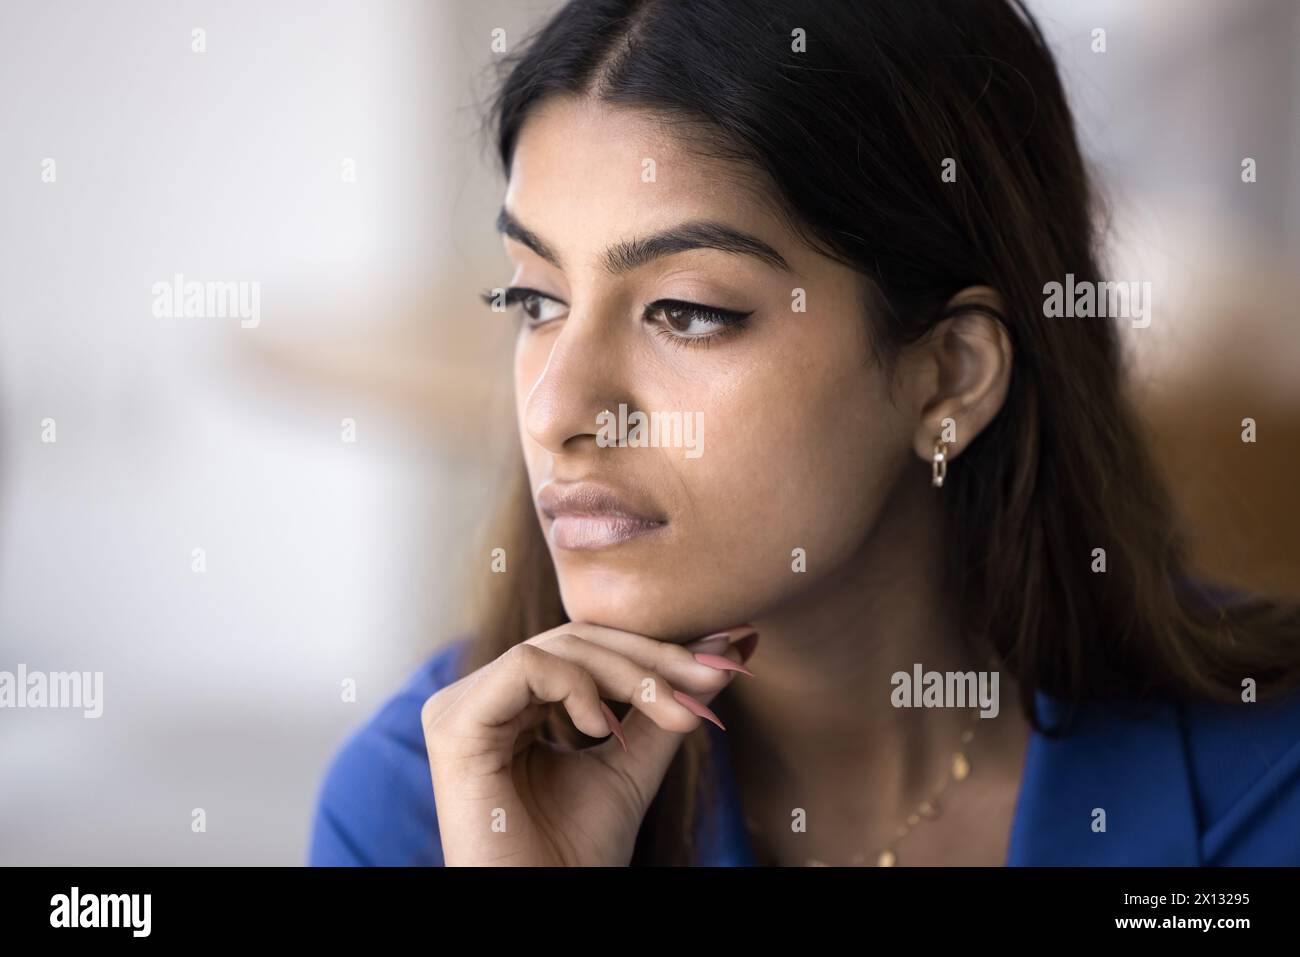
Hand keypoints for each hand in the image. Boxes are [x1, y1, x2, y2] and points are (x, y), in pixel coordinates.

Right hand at [420, 622, 755, 864]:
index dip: (656, 650)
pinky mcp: (455, 725)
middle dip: (654, 657)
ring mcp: (461, 706)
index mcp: (513, 702)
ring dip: (631, 674)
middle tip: (714, 678)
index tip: (724, 662)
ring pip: (559, 647)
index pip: (587, 647)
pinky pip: (526, 667)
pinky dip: (577, 686)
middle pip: (577, 639)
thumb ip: (665, 704)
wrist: (548, 905)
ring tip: (673, 715)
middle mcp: (482, 696)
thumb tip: (724, 651)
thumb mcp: (635, 760)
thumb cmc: (580, 850)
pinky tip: (603, 727)